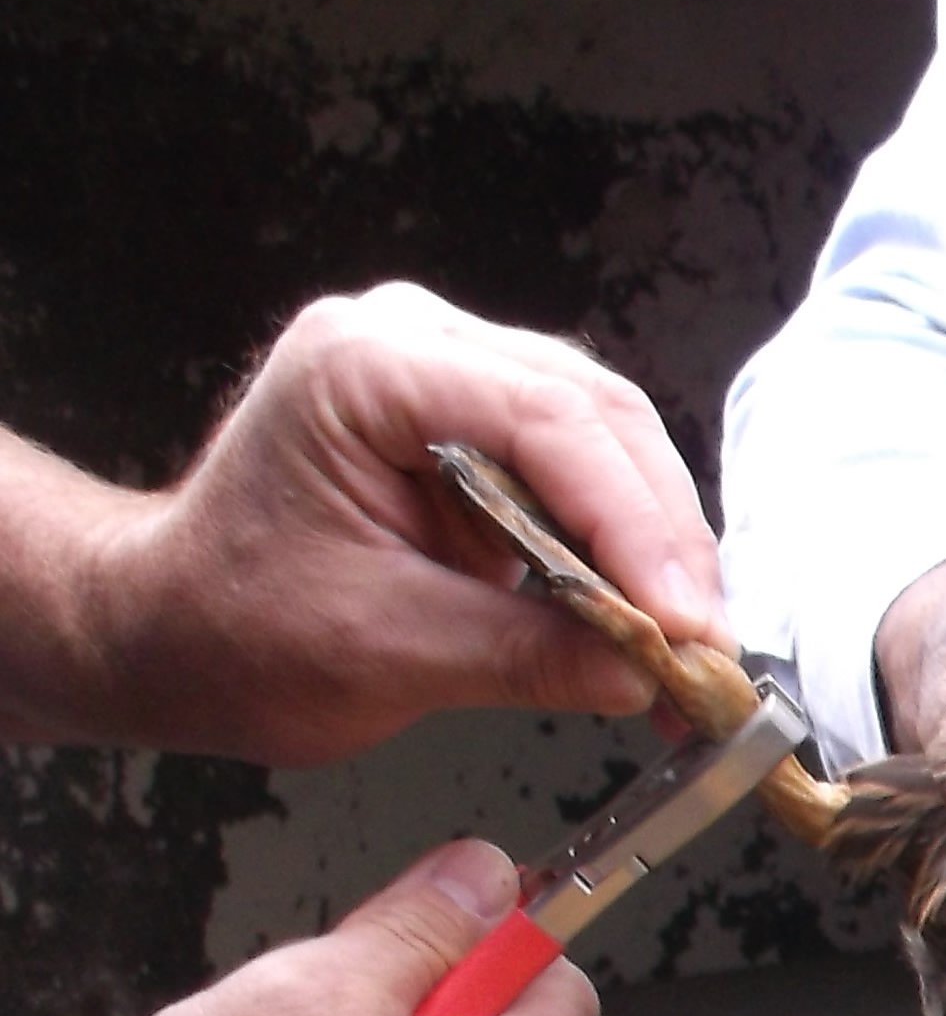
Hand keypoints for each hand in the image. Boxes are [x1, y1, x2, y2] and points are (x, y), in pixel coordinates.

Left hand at [89, 283, 728, 764]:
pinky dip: (626, 541)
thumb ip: (526, 655)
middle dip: (661, 536)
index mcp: (365, 369)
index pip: (547, 423)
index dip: (634, 527)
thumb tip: (645, 673)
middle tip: (705, 641)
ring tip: (689, 636)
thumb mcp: (384, 654)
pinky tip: (651, 606)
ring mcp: (451, 371)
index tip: (683, 622)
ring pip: (607, 436)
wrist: (171, 629)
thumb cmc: (234, 629)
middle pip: (595, 416)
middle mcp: (414, 341)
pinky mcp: (480, 422)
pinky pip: (586, 466)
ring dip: (657, 540)